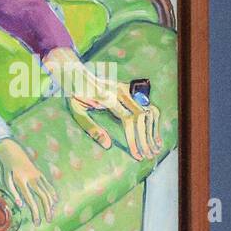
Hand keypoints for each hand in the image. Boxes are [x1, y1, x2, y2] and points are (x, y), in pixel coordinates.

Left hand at [0, 138, 57, 226]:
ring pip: (48, 191)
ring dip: (51, 204)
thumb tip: (21, 205)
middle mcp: (32, 179)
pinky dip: (53, 193)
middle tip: (48, 221)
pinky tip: (55, 201)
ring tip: (51, 214)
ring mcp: (38, 175)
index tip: (37, 222)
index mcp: (21, 182)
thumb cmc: (8, 168)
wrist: (13, 152)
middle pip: (42, 197)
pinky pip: (48, 184)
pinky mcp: (40, 173)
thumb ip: (13, 193)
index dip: (35, 212)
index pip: (30, 200)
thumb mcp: (6, 180)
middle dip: (46, 210)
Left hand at [41, 48, 162, 161]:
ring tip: (155, 149)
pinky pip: (147, 106)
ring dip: (152, 131)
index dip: (133, 139)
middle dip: (145, 138)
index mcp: (107, 96)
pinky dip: (153, 122)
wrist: (77, 74)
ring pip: (147, 111)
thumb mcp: (77, 112)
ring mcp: (128, 88)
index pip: (127, 120)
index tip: (137, 155)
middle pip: (140, 116)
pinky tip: (155, 137)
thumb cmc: (75, 96)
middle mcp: (121, 90)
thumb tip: (108, 145)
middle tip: (148, 156)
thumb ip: (91, 128)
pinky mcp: (131, 89)